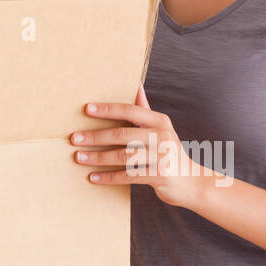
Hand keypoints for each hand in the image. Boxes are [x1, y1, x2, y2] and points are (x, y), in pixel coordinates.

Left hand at [69, 83, 197, 207]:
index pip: (130, 110)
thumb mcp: (161, 128)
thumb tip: (136, 84)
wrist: (191, 182)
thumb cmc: (169, 152)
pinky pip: (127, 176)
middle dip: (95, 136)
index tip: (87, 109)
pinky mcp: (159, 176)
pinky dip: (108, 177)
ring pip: (122, 156)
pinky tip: (93, 177)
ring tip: (79, 157)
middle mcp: (162, 136)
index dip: (108, 109)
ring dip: (97, 157)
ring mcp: (161, 157)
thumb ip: (145, 109)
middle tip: (74, 138)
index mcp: (159, 121)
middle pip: (122, 134)